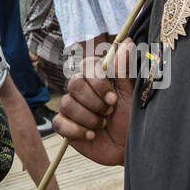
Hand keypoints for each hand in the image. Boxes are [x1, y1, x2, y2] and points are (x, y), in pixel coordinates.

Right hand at [54, 40, 135, 165]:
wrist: (127, 147)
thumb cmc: (130, 119)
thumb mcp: (130, 95)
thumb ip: (124, 69)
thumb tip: (126, 42)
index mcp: (96, 78)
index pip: (86, 66)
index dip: (97, 82)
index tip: (113, 98)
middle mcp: (80, 89)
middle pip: (74, 84)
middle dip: (94, 103)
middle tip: (109, 113)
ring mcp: (70, 106)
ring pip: (67, 104)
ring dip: (89, 119)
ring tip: (102, 126)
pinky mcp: (64, 125)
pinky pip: (59, 123)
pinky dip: (77, 131)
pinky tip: (90, 136)